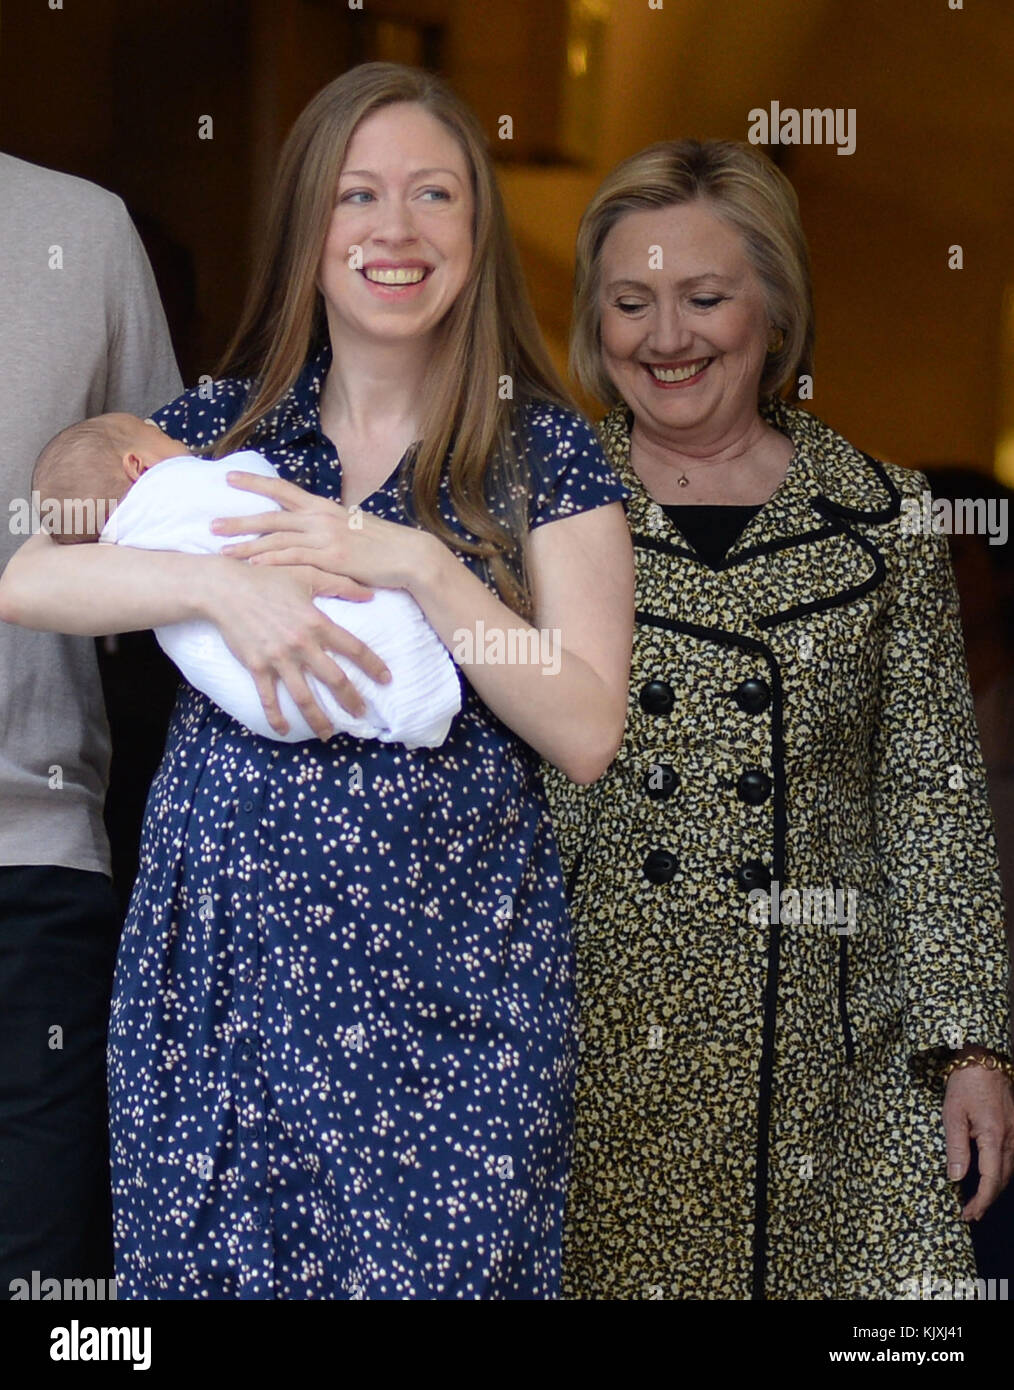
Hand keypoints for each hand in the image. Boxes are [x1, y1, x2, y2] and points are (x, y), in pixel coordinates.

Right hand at [203, 554, 391, 740]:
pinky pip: (269, 698)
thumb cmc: (267, 578)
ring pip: (303, 697)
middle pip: (334, 679)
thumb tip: (369, 595)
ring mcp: (278, 659)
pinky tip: (284, 730)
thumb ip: (340, 584)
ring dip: (318, 719)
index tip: (386, 679)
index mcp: (317, 622)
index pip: (354, 648)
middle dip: (351, 700)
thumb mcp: (306, 574)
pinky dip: (276, 717)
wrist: (225, 589)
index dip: (373, 665)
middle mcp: (301, 645)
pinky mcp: (257, 667)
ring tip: (329, 734)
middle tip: (362, 713)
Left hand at [212, 471, 437, 592]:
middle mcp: (321, 517)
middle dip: (239, 518)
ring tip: (223, 550)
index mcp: (324, 507)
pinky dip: (271, 561)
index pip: (283, 490)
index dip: (255, 483)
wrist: (409, 555)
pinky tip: (253, 566)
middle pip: (272, 514)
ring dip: (247, 545)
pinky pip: (294, 558)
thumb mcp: (352, 527)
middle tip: (211, 523)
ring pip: (277, 538)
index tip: (229, 478)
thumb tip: (313, 528)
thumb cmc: (382, 545)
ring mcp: (325, 537)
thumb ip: (329, 526)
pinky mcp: (331, 557)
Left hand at [942, 1050, 1013, 1219]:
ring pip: (1009, 1171)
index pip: (991, 1181)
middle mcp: (1010, 1139)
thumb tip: (956, 1179)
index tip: (967, 1214)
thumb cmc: (965, 1085)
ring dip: (994, 1188)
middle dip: (987, 1200)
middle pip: (1003, 1181)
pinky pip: (1010, 1159)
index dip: (980, 1202)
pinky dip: (999, 1173)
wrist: (984, 1059)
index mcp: (994, 1137)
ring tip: (976, 1200)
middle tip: (969, 1213)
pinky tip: (987, 1176)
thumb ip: (956, 1148)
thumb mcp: (952, 1115)